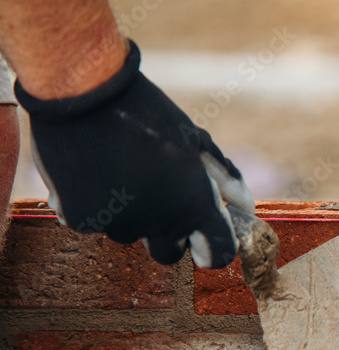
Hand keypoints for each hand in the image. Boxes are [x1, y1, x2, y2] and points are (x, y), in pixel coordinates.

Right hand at [15, 40, 254, 267]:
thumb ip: (225, 180)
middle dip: (169, 233)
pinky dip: (98, 204)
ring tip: (124, 172)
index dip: (215, 247)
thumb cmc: (150, 114)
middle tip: (160, 196)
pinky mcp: (82, 220)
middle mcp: (158, 225)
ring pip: (130, 234)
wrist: (85, 95)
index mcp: (194, 207)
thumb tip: (246, 208)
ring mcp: (118, 225)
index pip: (218, 254)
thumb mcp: (197, 141)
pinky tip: (96, 171)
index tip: (206, 236)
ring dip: (131, 215)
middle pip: (169, 252)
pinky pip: (97, 222)